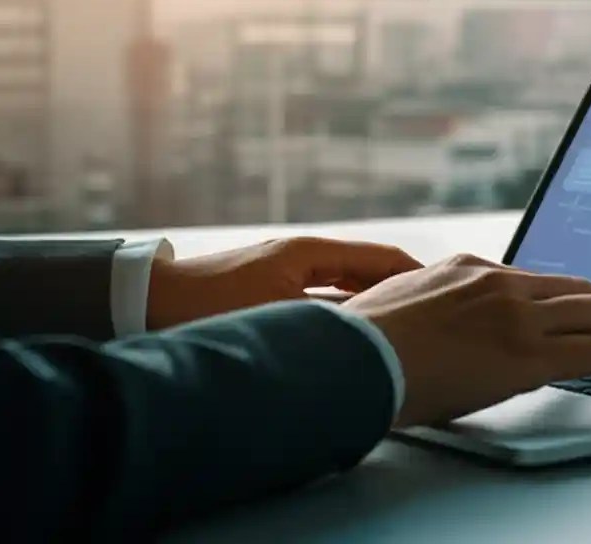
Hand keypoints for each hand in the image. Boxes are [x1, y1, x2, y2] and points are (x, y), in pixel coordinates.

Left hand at [147, 237, 422, 329]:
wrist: (142, 302)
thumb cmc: (205, 306)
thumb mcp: (276, 318)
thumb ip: (330, 325)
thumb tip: (374, 337)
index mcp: (309, 252)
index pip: (382, 257)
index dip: (418, 274)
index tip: (448, 291)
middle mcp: (301, 257)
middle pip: (367, 272)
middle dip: (402, 291)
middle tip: (434, 315)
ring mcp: (284, 273)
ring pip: (345, 288)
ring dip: (373, 304)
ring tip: (404, 327)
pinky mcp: (268, 292)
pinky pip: (323, 301)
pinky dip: (345, 314)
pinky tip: (354, 338)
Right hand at [342, 254, 590, 427]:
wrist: (353, 359)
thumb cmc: (361, 344)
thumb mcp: (399, 305)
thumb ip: (433, 308)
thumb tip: (439, 330)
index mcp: (468, 268)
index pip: (535, 280)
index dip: (565, 301)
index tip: (576, 316)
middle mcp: (499, 284)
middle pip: (577, 288)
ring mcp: (517, 315)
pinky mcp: (529, 354)